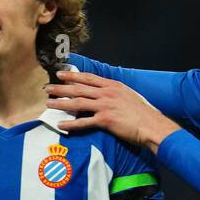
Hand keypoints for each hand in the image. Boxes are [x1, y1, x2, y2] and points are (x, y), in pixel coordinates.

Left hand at [45, 71, 180, 150]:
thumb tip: (107, 93)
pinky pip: (84, 122)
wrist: (151, 124)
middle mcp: (106, 93)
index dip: (72, 76)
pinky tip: (61, 125)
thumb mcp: (129, 95)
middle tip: (47, 88)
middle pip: (79, 88)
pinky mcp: (105, 120)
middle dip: (61, 88)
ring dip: (61, 103)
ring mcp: (105, 106)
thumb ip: (116, 92)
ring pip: (78, 103)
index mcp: (112, 85)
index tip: (60, 74)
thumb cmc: (143, 112)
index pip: (88, 78)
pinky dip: (71, 124)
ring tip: (49, 104)